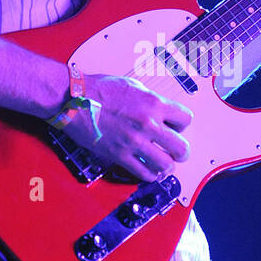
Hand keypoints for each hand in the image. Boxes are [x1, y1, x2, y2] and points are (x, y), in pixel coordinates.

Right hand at [54, 73, 192, 183]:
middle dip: (181, 151)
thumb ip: (150, 100)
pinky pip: (144, 173)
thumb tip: (160, 110)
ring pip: (166, 165)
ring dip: (167, 166)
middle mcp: (147, 124)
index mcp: (153, 104)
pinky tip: (147, 169)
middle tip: (176, 151)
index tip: (175, 127)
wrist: (74, 99)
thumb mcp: (132, 86)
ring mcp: (134, 142)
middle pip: (182, 147)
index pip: (186, 119)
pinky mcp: (120, 155)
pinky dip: (149, 174)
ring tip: (162, 163)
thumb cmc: (98, 89)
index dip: (182, 125)